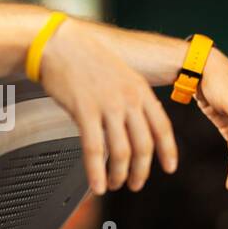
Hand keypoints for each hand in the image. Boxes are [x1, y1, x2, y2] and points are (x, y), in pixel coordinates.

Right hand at [39, 19, 178, 195]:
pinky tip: (97, 185)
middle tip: (136, 184)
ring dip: (119, 175)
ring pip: (121, 151)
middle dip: (141, 171)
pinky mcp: (84, 111)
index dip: (168, 151)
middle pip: (143, 145)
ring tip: (115, 184)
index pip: (162, 126)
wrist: (58, 43)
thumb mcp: (120, 73)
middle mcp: (127, 98)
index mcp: (140, 89)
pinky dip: (97, 173)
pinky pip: (94, 150)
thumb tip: (137, 125)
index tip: (169, 168)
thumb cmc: (84, 57)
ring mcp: (107, 105)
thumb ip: (132, 97)